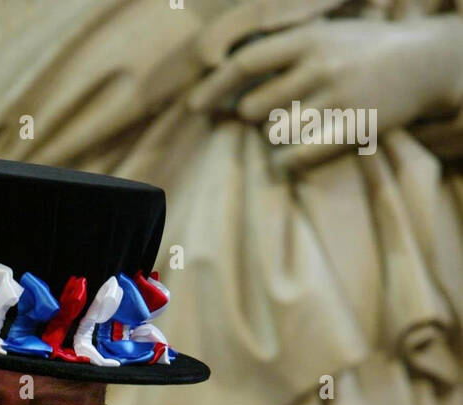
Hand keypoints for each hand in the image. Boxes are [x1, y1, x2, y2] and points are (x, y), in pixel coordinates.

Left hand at [188, 15, 462, 170]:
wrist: (423, 62)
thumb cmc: (364, 50)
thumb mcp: (325, 34)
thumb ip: (283, 50)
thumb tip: (229, 74)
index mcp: (307, 37)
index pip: (244, 62)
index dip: (213, 85)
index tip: (192, 105)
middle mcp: (318, 64)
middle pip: (253, 106)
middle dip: (250, 117)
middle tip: (265, 114)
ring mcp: (335, 98)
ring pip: (275, 133)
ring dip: (275, 136)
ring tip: (301, 122)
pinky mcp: (350, 127)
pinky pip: (297, 156)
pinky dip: (290, 159)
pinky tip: (301, 150)